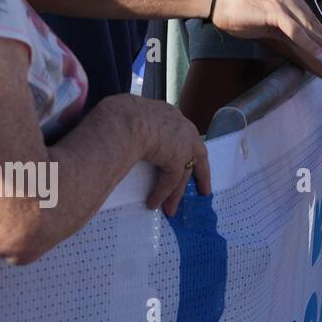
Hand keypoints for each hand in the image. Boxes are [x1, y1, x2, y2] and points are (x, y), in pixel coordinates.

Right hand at [98, 94, 210, 215]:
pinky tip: (153, 203)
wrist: (124, 120)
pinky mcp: (178, 159)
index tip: (186, 158)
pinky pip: (171, 181)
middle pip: (198, 154)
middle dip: (201, 172)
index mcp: (170, 114)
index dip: (185, 147)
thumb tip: (117, 125)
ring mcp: (183, 144)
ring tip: (170, 209)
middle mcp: (182, 128)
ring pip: (184, 173)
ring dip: (176, 193)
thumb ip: (133, 121)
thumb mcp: (128, 112)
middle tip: (203, 188)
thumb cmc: (119, 113)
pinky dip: (162, 194)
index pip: (182, 133)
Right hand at [208, 0, 321, 54]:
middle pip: (311, 19)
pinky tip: (318, 52)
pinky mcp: (274, 9)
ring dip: (321, 42)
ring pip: (306, 24)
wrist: (214, 0)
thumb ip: (286, 26)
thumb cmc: (237, 10)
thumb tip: (302, 41)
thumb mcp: (267, 18)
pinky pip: (295, 30)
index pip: (309, 12)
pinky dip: (308, 42)